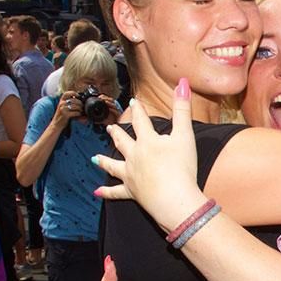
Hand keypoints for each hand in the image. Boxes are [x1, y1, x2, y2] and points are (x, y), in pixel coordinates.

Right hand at [53, 91, 81, 128]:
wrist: (56, 124)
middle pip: (74, 100)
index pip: (66, 93)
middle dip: (80, 103)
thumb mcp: (63, 107)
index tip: (78, 96)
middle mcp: (61, 103)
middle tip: (82, 106)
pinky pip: (75, 112)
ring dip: (80, 109)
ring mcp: (63, 109)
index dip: (73, 93)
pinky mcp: (65, 115)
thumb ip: (68, 102)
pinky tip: (79, 114)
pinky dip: (79, 113)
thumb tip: (79, 99)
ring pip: (75, 106)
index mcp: (61, 101)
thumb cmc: (62, 115)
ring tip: (81, 111)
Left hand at [93, 78, 204, 231]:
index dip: (139, 111)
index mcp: (148, 141)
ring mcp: (131, 175)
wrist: (174, 198)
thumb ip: (183, 109)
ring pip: (114, 165)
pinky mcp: (132, 192)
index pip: (142, 122)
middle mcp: (135, 156)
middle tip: (111, 128)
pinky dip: (106, 192)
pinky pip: (116, 192)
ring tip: (95, 158)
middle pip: (124, 141)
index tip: (135, 104)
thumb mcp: (185, 135)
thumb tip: (182, 82)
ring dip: (105, 161)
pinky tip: (97, 192)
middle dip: (118, 133)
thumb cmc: (182, 167)